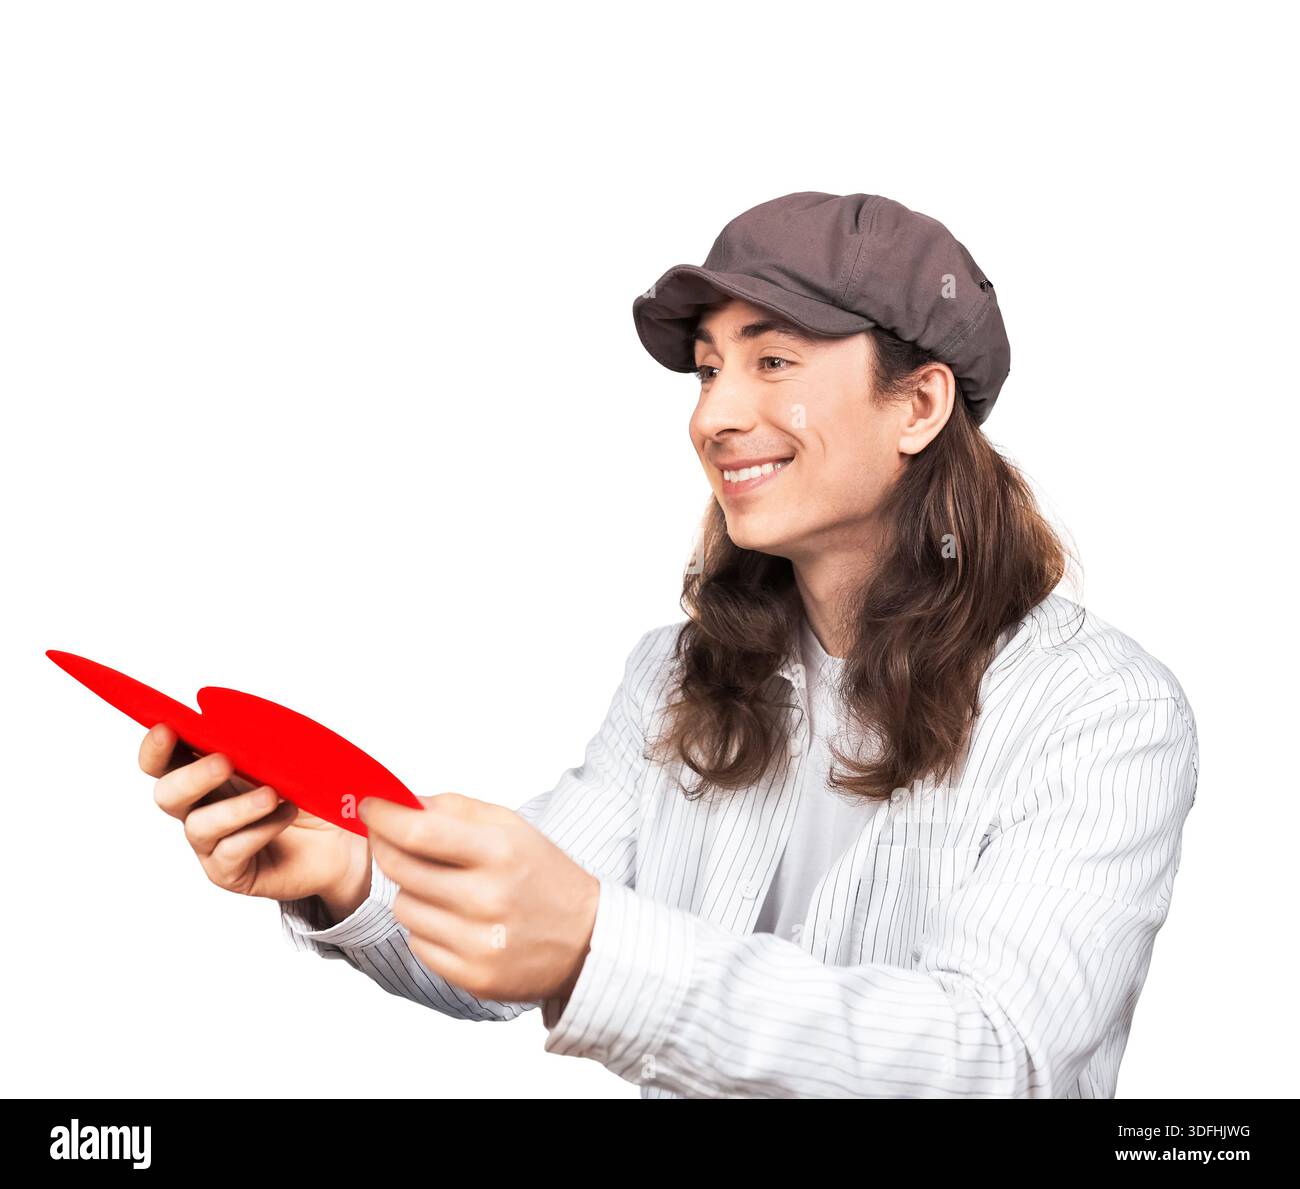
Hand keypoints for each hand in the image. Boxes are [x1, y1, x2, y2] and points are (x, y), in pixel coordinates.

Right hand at [140, 723, 370, 916]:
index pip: (165, 759)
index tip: (165, 728)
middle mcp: (201, 808)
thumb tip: (246, 723)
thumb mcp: (294, 759)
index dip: (156, 746)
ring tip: (271, 795)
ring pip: (199, 826)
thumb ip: (267, 742)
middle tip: (224, 761)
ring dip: (234, 807)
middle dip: (191, 776)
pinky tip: (286, 814)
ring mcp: (212, 844)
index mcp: (206, 772)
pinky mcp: (230, 872)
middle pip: (167, 794)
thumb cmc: (311, 793)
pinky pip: (231, 852)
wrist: (341, 838)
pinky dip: (260, 830)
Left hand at [359, 792, 599, 1003]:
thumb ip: (454, 808)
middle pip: (400, 869)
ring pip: (403, 908)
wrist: (585, 939)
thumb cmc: (542, 875)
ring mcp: (478, 941)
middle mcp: (488, 897)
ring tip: (443, 888)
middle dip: (388, 848)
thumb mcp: (511, 827)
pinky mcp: (471, 976)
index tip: (368, 807)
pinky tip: (454, 920)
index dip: (383, 817)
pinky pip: (417, 944)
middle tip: (393, 840)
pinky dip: (426, 929)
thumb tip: (399, 801)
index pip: (418, 831)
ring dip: (412, 892)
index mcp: (500, 851)